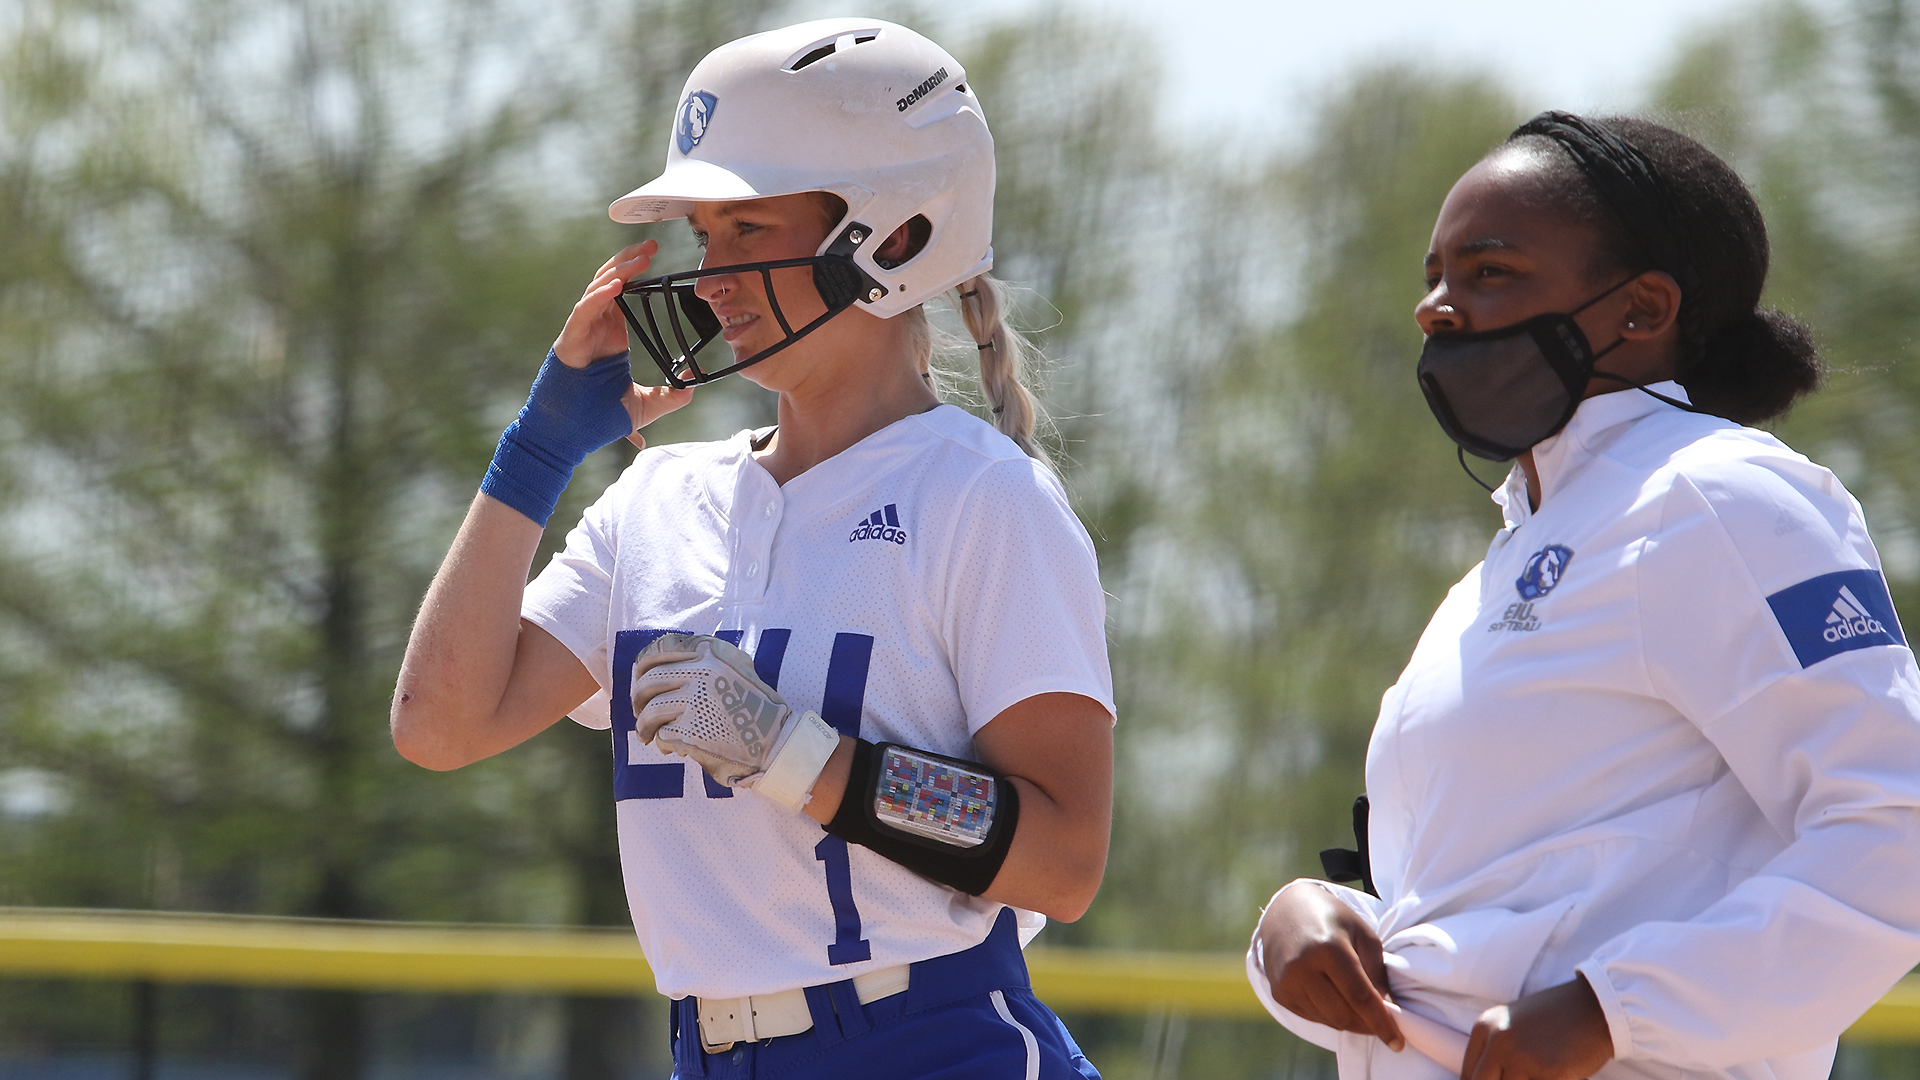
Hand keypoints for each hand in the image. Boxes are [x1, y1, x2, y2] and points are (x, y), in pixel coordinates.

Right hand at [554, 240, 691, 448]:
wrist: (567, 436)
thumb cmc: (597, 419)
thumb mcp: (642, 407)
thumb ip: (667, 397)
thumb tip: (690, 390)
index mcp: (612, 335)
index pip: (623, 293)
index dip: (636, 272)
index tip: (656, 256)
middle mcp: (595, 327)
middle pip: (610, 281)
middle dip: (629, 261)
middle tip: (651, 245)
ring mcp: (580, 332)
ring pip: (596, 291)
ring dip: (617, 272)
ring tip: (638, 258)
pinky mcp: (569, 342)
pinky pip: (582, 313)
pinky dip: (597, 298)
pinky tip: (614, 287)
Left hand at [630, 634, 794, 786]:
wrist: (776, 743)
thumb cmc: (753, 708)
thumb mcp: (733, 668)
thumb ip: (701, 660)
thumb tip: (652, 665)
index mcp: (710, 652)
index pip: (659, 650)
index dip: (642, 666)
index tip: (640, 680)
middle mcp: (702, 671)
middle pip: (648, 682)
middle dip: (638, 700)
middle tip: (640, 712)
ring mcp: (695, 700)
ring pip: (650, 710)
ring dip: (645, 726)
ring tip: (648, 736)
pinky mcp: (691, 730)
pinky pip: (661, 735)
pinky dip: (663, 743)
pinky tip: (674, 747)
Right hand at [1256, 881, 1404, 1051]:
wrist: (1286, 910)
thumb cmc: (1333, 919)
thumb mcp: (1363, 934)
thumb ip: (1377, 973)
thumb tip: (1388, 1011)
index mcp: (1328, 948)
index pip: (1360, 996)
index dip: (1381, 1022)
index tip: (1398, 1042)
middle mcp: (1303, 968)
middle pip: (1344, 1015)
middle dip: (1368, 1025)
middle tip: (1382, 1022)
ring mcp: (1287, 983)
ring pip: (1329, 1021)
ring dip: (1350, 1021)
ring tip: (1359, 1005)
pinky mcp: (1279, 994)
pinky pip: (1313, 1018)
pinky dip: (1331, 1015)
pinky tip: (1335, 998)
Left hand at [1459, 977, 1612, 1079]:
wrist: (1595, 1007)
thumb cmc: (1554, 1019)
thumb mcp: (1511, 1025)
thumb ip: (1494, 1051)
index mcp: (1484, 1028)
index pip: (1468, 1076)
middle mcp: (1499, 1041)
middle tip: (1523, 1078)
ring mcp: (1524, 1057)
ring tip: (1541, 1071)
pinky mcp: (1551, 1072)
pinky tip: (1558, 1074)